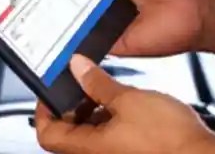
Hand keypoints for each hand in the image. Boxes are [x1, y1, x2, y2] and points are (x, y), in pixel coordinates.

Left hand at [35, 55, 214, 153]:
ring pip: (90, 136)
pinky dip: (111, 121)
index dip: (43, 110)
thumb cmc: (170, 138)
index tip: (50, 91)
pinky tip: (128, 105)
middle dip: (73, 106)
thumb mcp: (128, 99)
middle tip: (82, 85)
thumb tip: (78, 68)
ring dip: (94, 113)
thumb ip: (98, 83)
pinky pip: (110, 140)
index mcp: (89, 148)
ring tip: (108, 91)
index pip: (46, 134)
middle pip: (68, 134)